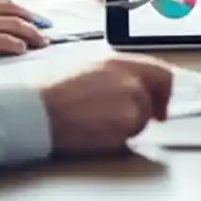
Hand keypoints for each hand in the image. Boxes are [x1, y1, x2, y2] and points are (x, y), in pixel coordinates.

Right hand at [0, 0, 47, 63]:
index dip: (22, 10)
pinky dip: (17, 46)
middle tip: (45, 30)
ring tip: (41, 43)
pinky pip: (4, 42)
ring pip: (15, 26)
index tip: (32, 17)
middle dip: (33, 21)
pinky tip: (22, 50)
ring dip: (32, 35)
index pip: (4, 1)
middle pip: (15, 11)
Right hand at [40, 55, 173, 154]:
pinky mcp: (122, 130)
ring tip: (98, 120)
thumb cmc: (53, 89)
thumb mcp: (89, 65)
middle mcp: (130, 83)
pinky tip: (94, 129)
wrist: (36, 111)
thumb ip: (119, 72)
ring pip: (141, 121)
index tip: (163, 101)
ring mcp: (129, 107)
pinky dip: (116, 137)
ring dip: (127, 124)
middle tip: (130, 117)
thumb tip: (135, 82)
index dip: (164, 90)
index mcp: (122, 62)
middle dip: (146, 110)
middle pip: (154, 100)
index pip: (162, 74)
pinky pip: (128, 137)